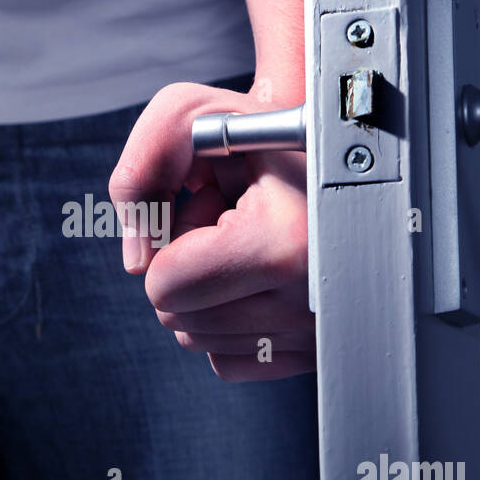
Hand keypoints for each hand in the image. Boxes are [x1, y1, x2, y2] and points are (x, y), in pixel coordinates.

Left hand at [109, 82, 314, 381]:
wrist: (342, 154)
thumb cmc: (261, 134)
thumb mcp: (194, 119)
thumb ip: (141, 172)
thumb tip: (136, 263)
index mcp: (283, 242)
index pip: (164, 285)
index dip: (170, 239)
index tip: (215, 201)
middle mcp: (309, 300)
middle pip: (175, 317)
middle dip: (187, 266)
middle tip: (235, 220)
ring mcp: (316, 334)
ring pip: (198, 340)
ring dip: (208, 290)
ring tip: (251, 242)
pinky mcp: (315, 354)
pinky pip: (228, 360)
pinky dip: (229, 321)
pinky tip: (260, 277)